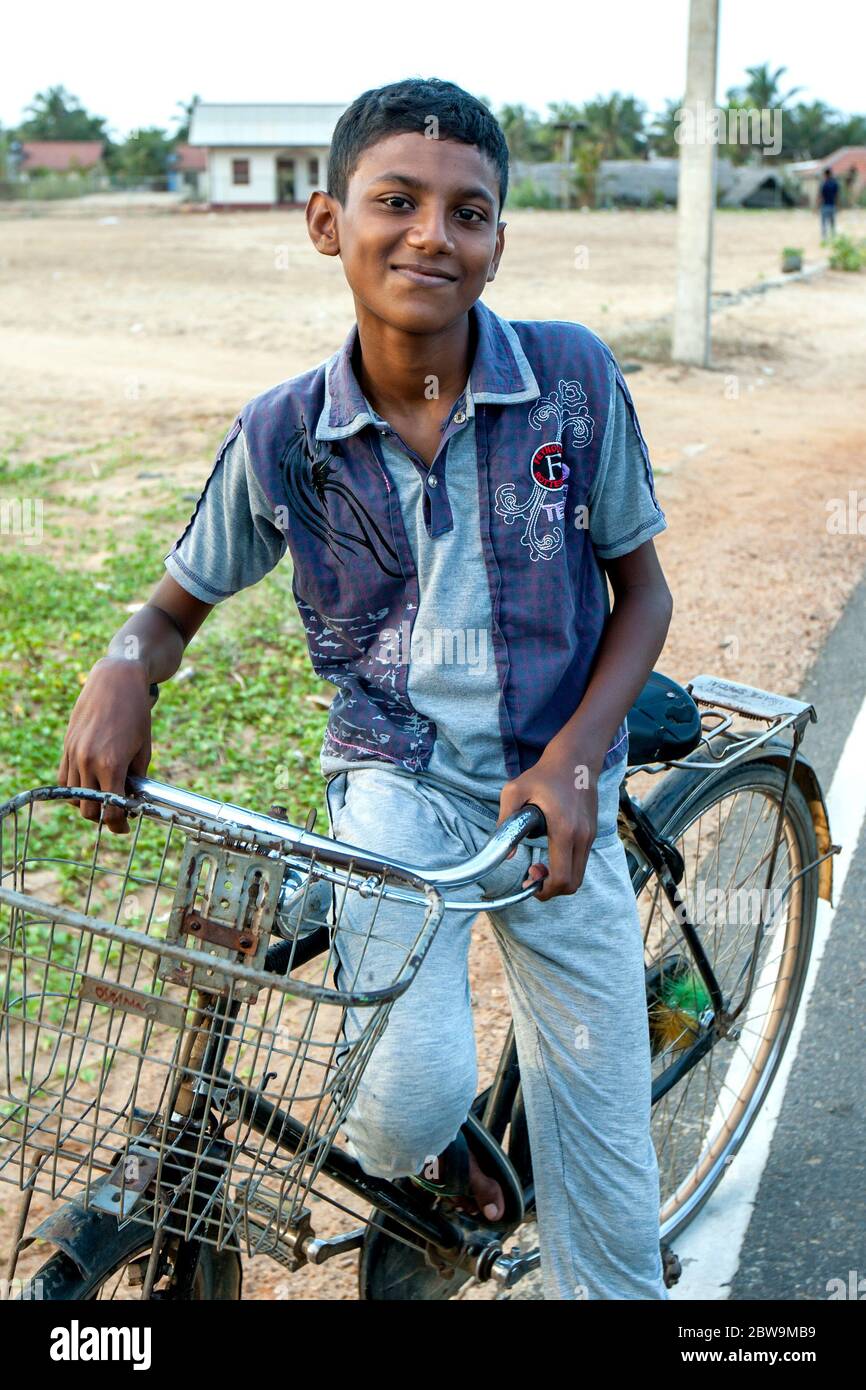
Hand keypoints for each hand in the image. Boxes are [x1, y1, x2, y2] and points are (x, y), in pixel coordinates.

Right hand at [57, 657, 152, 833]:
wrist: (116, 680)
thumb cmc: (136, 713)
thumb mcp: (144, 748)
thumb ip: (136, 777)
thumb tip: (130, 800)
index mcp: (111, 764)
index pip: (111, 810)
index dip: (118, 825)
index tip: (125, 828)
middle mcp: (88, 761)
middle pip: (88, 809)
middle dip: (103, 818)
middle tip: (117, 816)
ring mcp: (74, 754)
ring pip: (73, 797)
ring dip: (87, 804)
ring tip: (104, 799)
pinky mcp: (66, 747)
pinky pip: (64, 779)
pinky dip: (74, 789)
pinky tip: (89, 785)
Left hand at [497, 747, 599, 901]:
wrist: (576, 759)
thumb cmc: (544, 774)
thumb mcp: (514, 791)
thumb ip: (506, 822)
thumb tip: (506, 855)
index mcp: (564, 830)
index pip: (563, 877)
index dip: (546, 890)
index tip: (530, 883)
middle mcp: (582, 836)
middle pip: (573, 883)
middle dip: (552, 888)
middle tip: (533, 875)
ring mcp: (590, 835)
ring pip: (579, 874)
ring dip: (560, 877)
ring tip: (540, 865)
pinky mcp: (592, 832)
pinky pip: (581, 861)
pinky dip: (567, 866)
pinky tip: (552, 852)